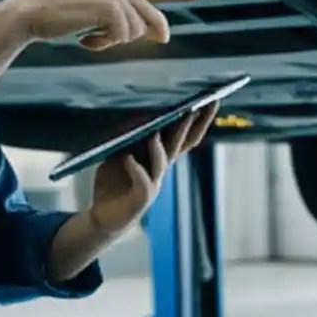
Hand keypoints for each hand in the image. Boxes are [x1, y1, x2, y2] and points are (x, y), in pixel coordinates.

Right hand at [6, 0, 201, 50]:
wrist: (33, 12)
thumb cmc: (58, 17)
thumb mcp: (92, 14)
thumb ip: (117, 19)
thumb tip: (146, 35)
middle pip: (152, 18)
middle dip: (143, 36)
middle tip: (120, 42)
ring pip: (135, 32)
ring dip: (113, 42)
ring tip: (90, 38)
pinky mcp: (110, 8)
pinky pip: (121, 37)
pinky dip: (103, 45)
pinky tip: (84, 40)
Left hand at [87, 101, 220, 236]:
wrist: (104, 216)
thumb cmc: (113, 181)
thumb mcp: (119, 151)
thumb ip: (129, 135)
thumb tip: (136, 115)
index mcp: (161, 156)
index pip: (186, 135)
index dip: (199, 119)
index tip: (211, 100)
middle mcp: (161, 169)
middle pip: (180, 144)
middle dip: (188, 126)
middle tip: (194, 107)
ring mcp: (153, 184)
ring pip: (162, 163)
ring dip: (159, 148)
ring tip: (154, 133)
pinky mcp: (141, 199)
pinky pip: (142, 182)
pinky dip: (136, 169)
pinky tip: (128, 158)